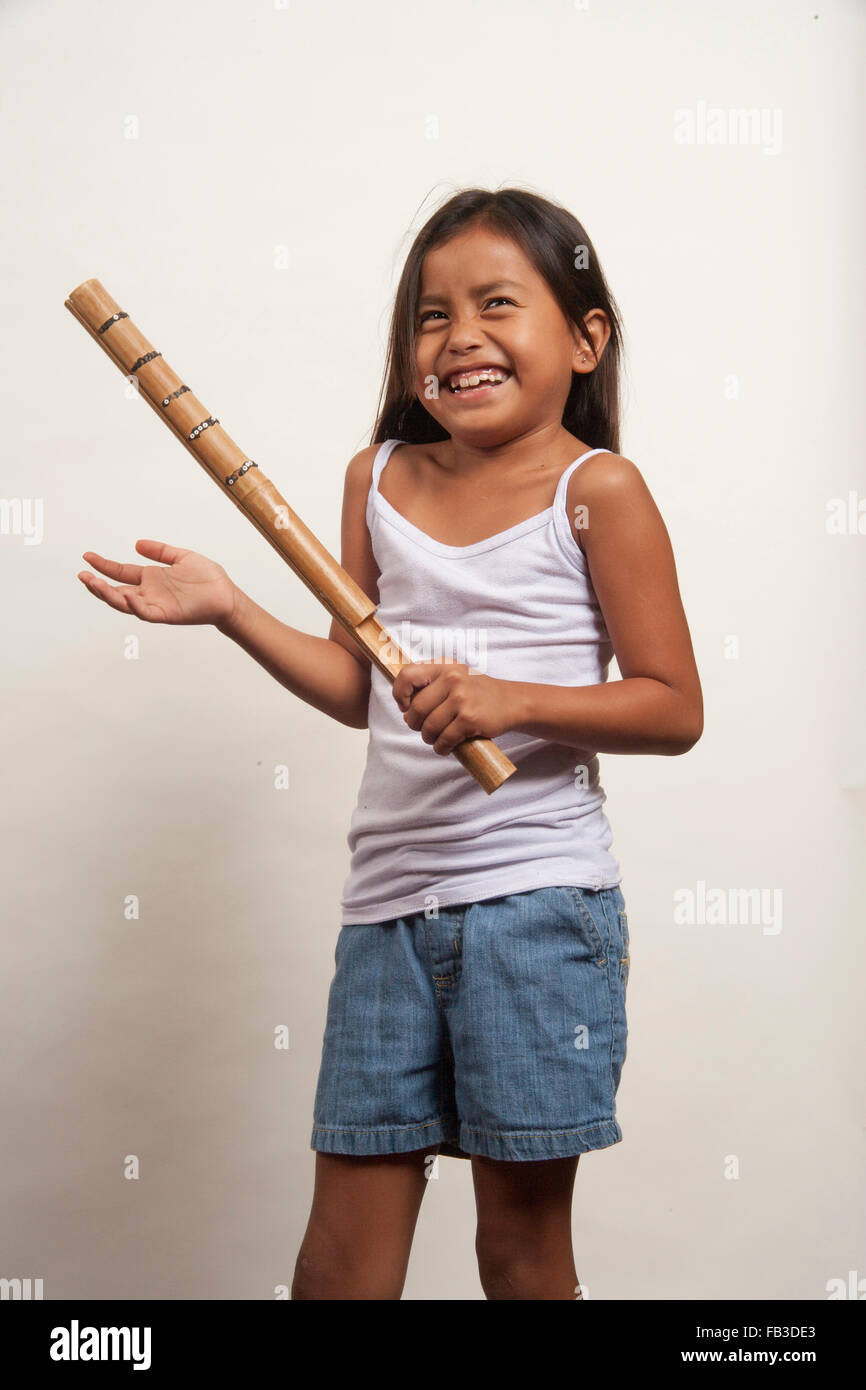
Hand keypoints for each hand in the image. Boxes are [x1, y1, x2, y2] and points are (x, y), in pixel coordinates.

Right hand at [77, 539, 236, 625]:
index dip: (104, 565)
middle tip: (82, 575)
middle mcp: (149, 593)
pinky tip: (126, 595)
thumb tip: (137, 544)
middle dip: (97, 584)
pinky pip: (145, 613)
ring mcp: (156, 604)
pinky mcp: (166, 614)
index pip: (121, 572)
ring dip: (107, 595)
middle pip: (116, 590)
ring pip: (125, 603)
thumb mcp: (181, 557)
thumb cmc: (208, 579)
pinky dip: (134, 606)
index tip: (88, 556)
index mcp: (151, 579)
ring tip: (93, 584)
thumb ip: (160, 551)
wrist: (227, 594)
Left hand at [391, 661, 517, 755]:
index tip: (405, 706)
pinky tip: (445, 746)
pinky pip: (444, 739)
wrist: (511, 702)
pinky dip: (441, 747)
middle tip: (422, 728)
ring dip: (428, 738)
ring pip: (429, 727)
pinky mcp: (469, 719)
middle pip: (416, 709)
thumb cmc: (478, 692)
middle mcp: (452, 679)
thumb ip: (431, 685)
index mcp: (444, 666)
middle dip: (415, 724)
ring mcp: (461, 699)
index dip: (400, 694)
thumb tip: (405, 710)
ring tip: (435, 738)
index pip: (407, 675)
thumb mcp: (455, 676)